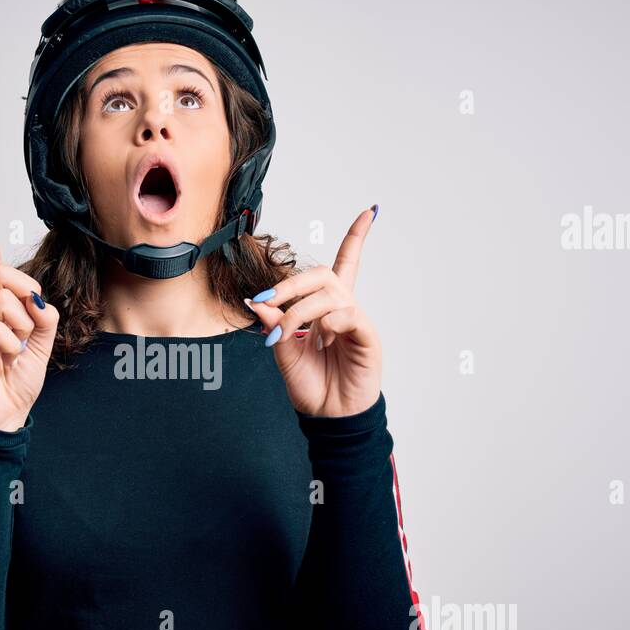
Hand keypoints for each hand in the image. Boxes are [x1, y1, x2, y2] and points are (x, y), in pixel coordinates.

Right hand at [0, 199, 59, 431]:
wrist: (4, 415)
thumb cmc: (17, 381)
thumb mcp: (43, 343)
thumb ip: (45, 317)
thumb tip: (38, 300)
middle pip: (2, 275)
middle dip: (27, 294)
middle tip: (30, 324)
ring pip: (1, 300)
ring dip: (22, 325)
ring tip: (16, 348)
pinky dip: (12, 344)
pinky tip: (6, 358)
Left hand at [244, 206, 381, 418]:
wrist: (328, 417)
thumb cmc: (311, 385)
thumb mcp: (283, 353)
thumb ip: (274, 325)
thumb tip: (258, 300)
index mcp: (325, 309)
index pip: (344, 264)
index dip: (357, 238)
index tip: (370, 212)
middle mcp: (343, 309)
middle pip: (323, 274)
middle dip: (291, 283)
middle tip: (268, 299)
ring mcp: (356, 321)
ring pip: (328, 294)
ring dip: (299, 311)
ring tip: (288, 336)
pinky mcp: (366, 336)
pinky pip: (347, 314)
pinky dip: (326, 323)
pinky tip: (321, 342)